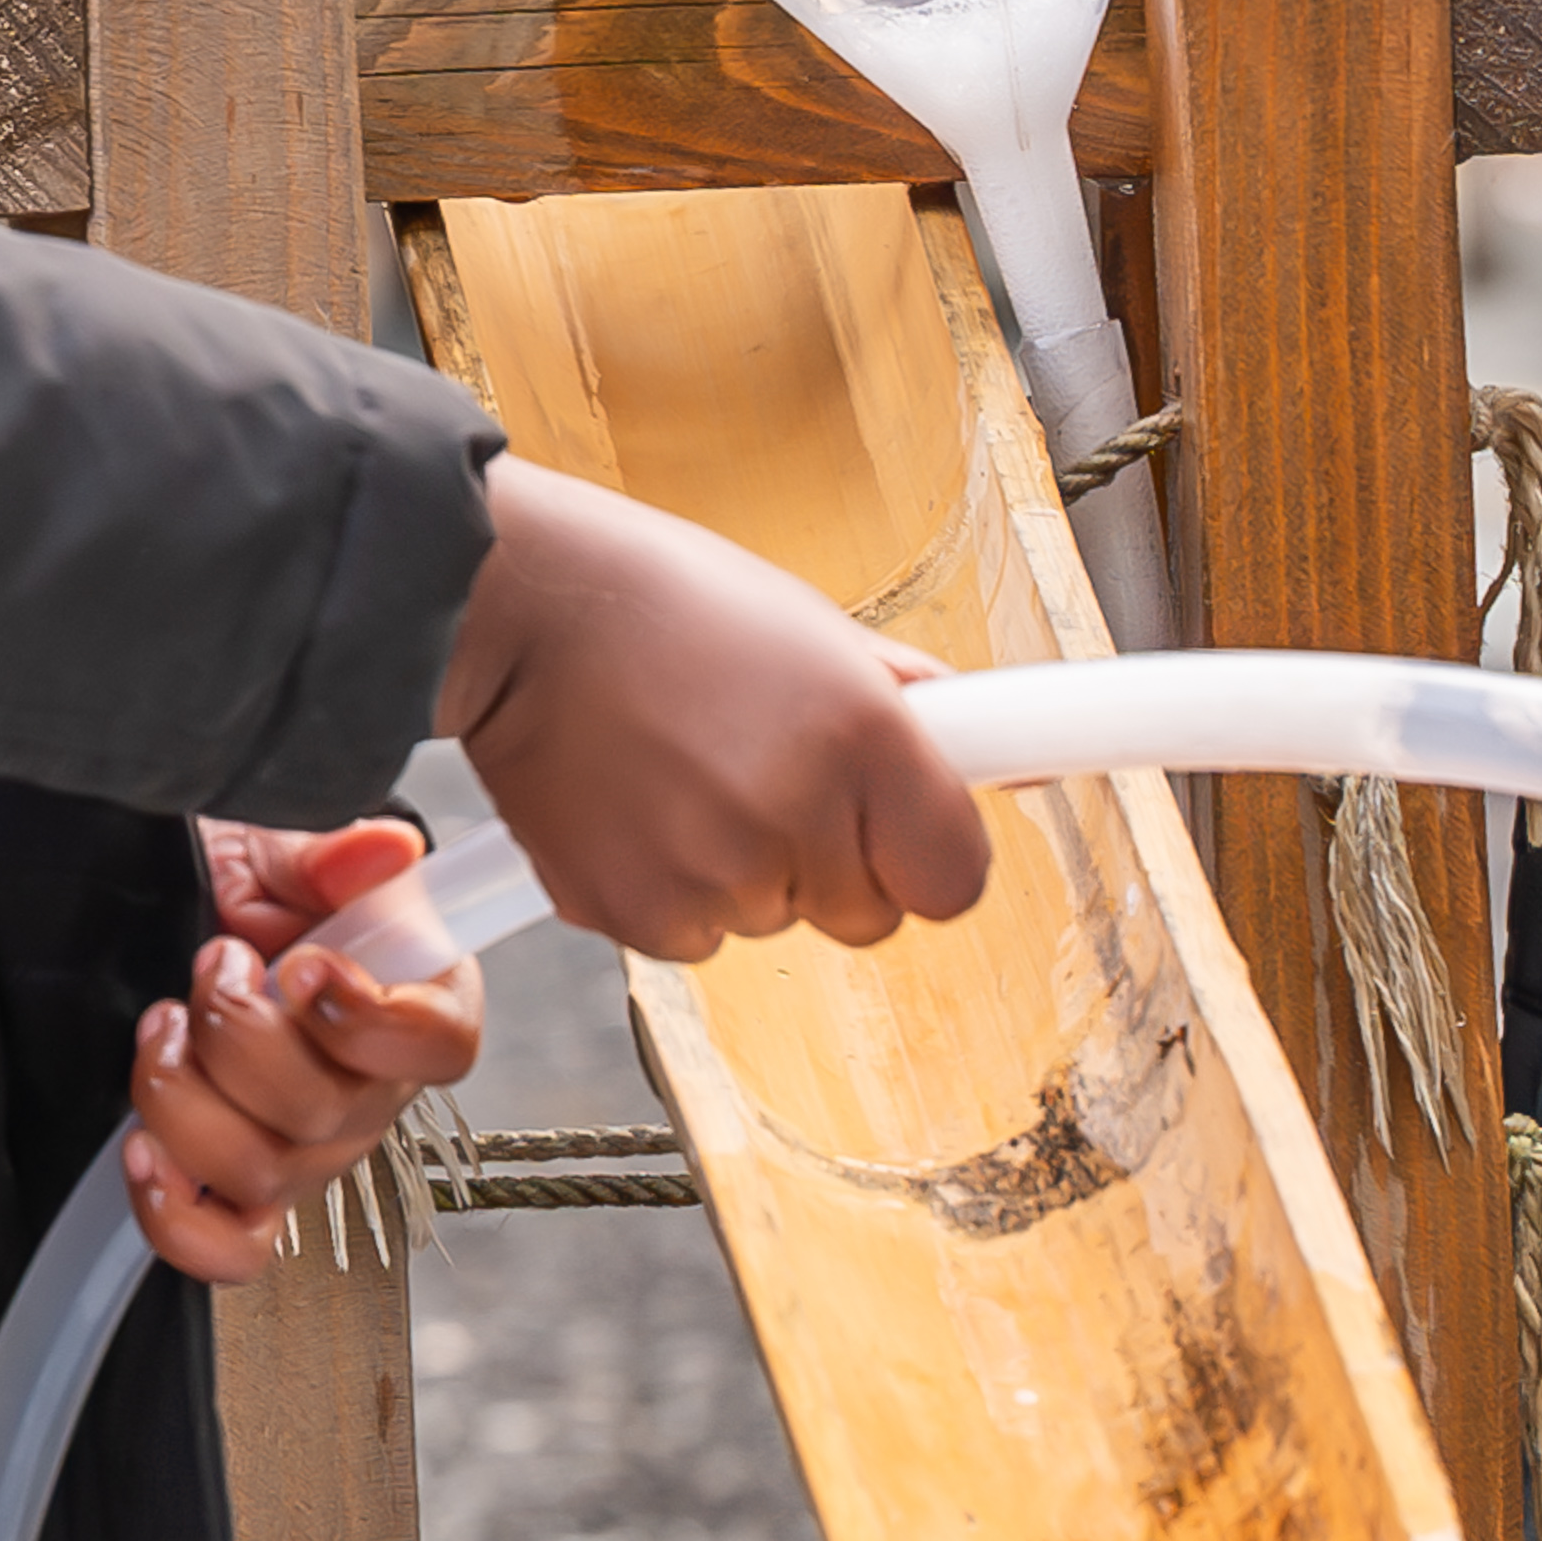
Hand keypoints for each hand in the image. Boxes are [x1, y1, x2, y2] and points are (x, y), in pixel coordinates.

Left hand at [121, 814, 490, 1286]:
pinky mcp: (240, 1195)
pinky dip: (175, 1214)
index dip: (372, 1022)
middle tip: (211, 966)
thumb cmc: (245, 892)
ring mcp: (308, 1154)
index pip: (438, 1049)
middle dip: (239, 1036)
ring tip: (162, 1027)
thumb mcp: (279, 851)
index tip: (302, 967)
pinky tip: (142, 1149)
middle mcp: (371, 1095)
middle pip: (328, 1115)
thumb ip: (330, 856)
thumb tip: (383, 850)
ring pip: (264, 1173)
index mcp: (413, 1006)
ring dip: (186, 1097)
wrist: (177, 925)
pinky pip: (229, 1248)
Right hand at [434, 462, 995, 959]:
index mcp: (866, 738)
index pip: (957, 879)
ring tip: (687, 769)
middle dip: (834, 861)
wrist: (522, 606)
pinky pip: (690, 935)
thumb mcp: (821, 633)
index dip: (928, 858)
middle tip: (769, 774)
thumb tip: (1019, 759)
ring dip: (745, 870)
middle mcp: (797, 813)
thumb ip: (923, 712)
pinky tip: (640, 807)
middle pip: (866, 914)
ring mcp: (712, 870)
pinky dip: (670, 889)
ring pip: (772, 921)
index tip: (900, 831)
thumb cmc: (671, 605)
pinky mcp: (633, 909)